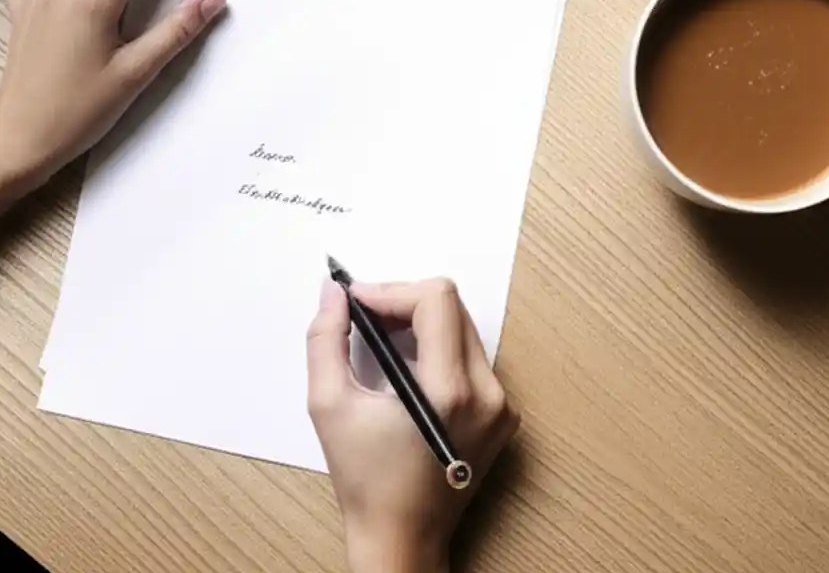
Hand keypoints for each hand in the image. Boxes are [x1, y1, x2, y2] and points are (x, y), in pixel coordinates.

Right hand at [307, 278, 519, 572]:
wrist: (402, 537)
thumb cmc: (364, 481)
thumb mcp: (328, 405)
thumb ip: (325, 339)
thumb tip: (333, 293)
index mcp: (449, 392)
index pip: (436, 300)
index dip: (391, 290)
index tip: (358, 303)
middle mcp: (488, 394)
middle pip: (452, 307)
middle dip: (404, 302)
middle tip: (365, 318)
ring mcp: (501, 405)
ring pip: (463, 330)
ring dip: (421, 324)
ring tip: (383, 344)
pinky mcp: (503, 415)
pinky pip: (472, 359)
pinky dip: (439, 351)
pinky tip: (408, 373)